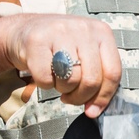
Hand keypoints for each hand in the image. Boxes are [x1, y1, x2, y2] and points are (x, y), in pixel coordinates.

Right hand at [3, 14, 121, 116]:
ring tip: (58, 79)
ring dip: (63, 89)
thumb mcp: (86, 54)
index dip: (104, 97)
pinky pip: (46, 78)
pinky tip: (45, 72)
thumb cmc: (60, 48)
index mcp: (102, 32)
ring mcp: (60, 31)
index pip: (113, 72)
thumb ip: (98, 78)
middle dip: (80, 97)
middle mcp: (83, 28)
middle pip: (92, 80)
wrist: (25, 30)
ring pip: (70, 80)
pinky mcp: (36, 41)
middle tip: (70, 96)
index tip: (93, 110)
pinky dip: (44, 84)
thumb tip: (95, 110)